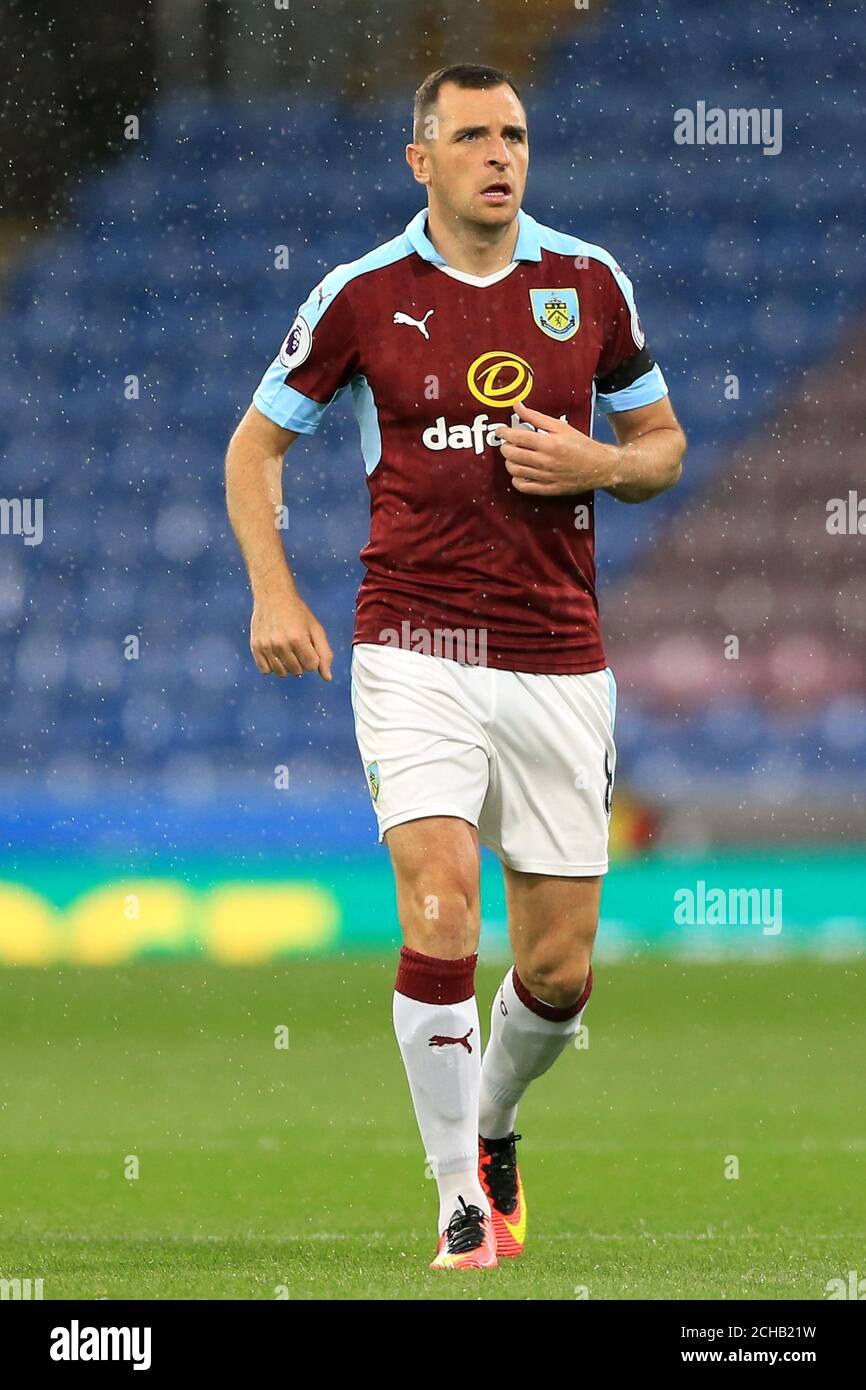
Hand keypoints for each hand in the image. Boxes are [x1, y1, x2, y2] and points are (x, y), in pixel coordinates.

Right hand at [250, 591, 332, 679]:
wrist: (273, 596)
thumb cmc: (297, 612)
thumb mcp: (316, 629)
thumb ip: (325, 653)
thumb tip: (327, 678)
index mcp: (298, 639)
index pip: (312, 666)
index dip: (313, 658)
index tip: (309, 647)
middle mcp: (280, 644)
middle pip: (297, 671)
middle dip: (302, 662)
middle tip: (298, 647)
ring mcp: (266, 646)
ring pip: (281, 673)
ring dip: (287, 666)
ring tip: (287, 651)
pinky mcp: (255, 647)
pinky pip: (265, 670)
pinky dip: (272, 666)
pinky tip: (276, 654)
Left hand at [497, 399, 617, 495]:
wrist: (599, 466)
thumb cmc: (580, 444)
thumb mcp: (560, 426)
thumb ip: (536, 417)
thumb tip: (517, 407)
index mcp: (548, 443)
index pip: (516, 437)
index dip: (504, 433)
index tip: (501, 431)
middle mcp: (545, 461)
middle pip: (512, 455)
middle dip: (505, 447)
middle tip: (507, 443)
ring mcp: (546, 477)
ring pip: (515, 471)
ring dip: (509, 462)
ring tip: (514, 456)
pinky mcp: (548, 489)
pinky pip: (524, 487)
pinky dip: (517, 480)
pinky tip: (521, 472)